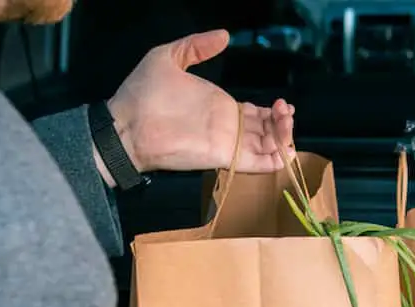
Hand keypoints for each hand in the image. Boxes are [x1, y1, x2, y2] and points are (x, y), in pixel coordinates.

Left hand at [101, 30, 294, 183]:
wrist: (127, 124)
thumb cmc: (142, 92)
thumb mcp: (169, 57)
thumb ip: (197, 46)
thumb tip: (224, 35)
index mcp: (219, 106)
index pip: (254, 114)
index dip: (272, 111)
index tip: (283, 103)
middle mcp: (228, 127)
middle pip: (265, 130)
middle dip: (282, 121)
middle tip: (286, 109)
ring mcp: (227, 143)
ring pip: (266, 146)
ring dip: (283, 136)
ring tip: (286, 119)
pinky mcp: (224, 157)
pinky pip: (256, 164)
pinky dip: (275, 160)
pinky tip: (287, 149)